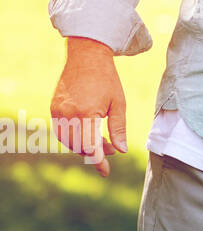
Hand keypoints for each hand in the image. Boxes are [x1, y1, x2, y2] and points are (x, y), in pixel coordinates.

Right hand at [50, 37, 127, 177]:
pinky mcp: (53, 108)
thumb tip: (121, 150)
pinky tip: (88, 132)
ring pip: (68, 141)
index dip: (98, 161)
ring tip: (101, 140)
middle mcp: (68, 115)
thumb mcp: (118, 104)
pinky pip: (62, 131)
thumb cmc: (107, 80)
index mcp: (86, 114)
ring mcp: (58, 112)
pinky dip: (74, 137)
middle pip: (79, 146)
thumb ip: (118, 128)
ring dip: (84, 146)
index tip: (105, 172)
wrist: (87, 58)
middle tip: (111, 147)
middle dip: (95, 151)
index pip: (90, 146)